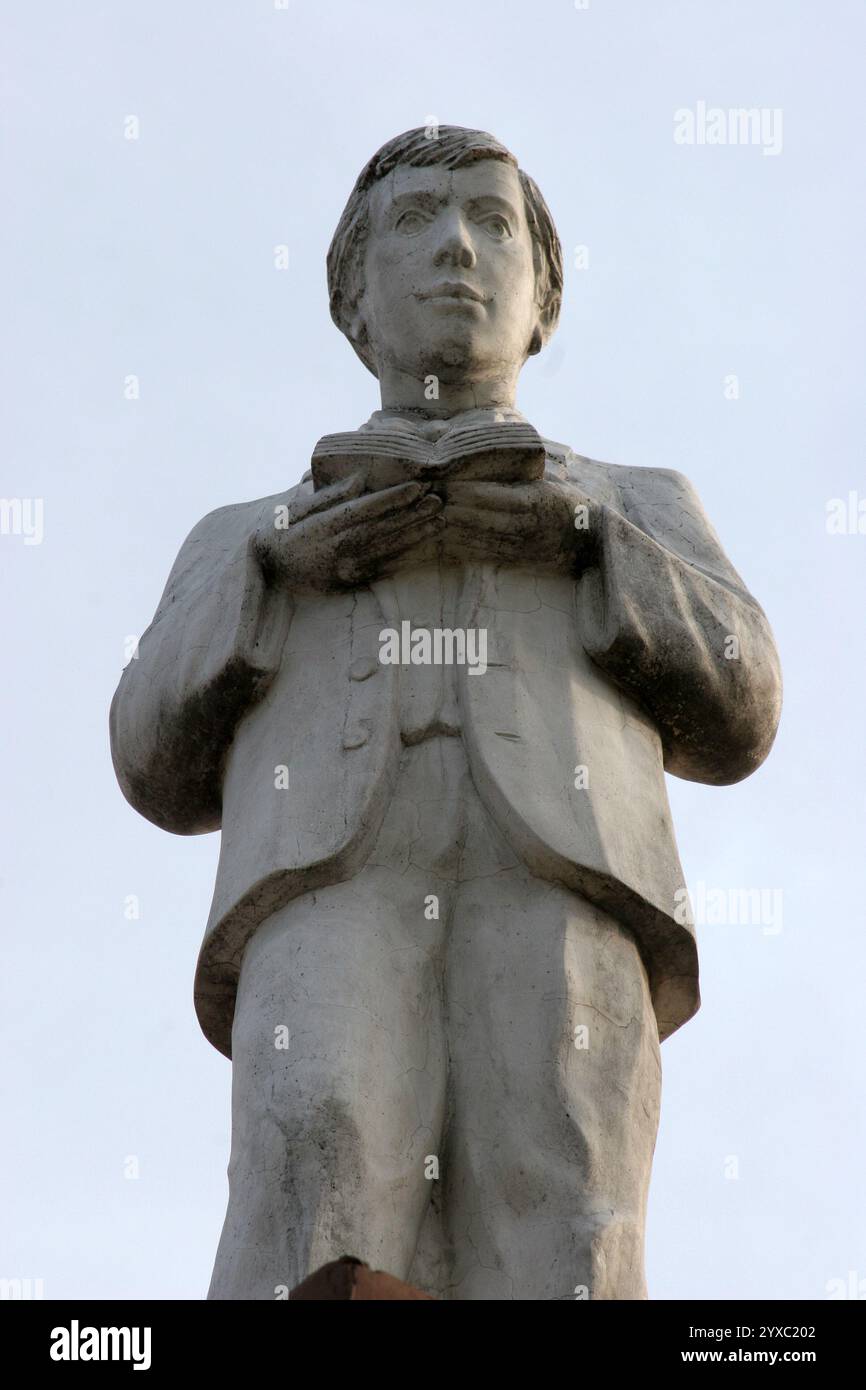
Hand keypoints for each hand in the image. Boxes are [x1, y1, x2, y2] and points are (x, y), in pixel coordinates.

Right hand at [254, 473, 444, 590]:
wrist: (267, 572)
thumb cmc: (281, 533)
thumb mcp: (294, 510)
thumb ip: (326, 496)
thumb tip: (357, 481)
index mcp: (324, 526)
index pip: (364, 510)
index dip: (392, 499)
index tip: (416, 487)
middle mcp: (337, 548)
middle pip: (382, 529)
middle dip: (412, 515)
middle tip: (438, 500)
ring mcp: (346, 568)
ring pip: (387, 548)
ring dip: (415, 534)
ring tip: (439, 520)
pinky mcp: (351, 581)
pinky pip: (383, 567)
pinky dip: (404, 556)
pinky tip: (423, 545)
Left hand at [440, 478, 596, 571]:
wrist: (590, 541)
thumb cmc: (568, 502)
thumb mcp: (551, 480)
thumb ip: (523, 469)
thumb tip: (494, 447)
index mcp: (537, 500)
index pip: (496, 495)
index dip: (468, 491)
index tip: (444, 482)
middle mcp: (528, 525)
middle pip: (483, 517)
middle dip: (452, 508)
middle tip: (426, 498)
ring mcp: (521, 546)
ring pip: (480, 538)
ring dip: (452, 529)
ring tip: (428, 517)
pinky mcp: (516, 560)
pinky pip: (485, 553)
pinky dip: (463, 547)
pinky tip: (444, 540)